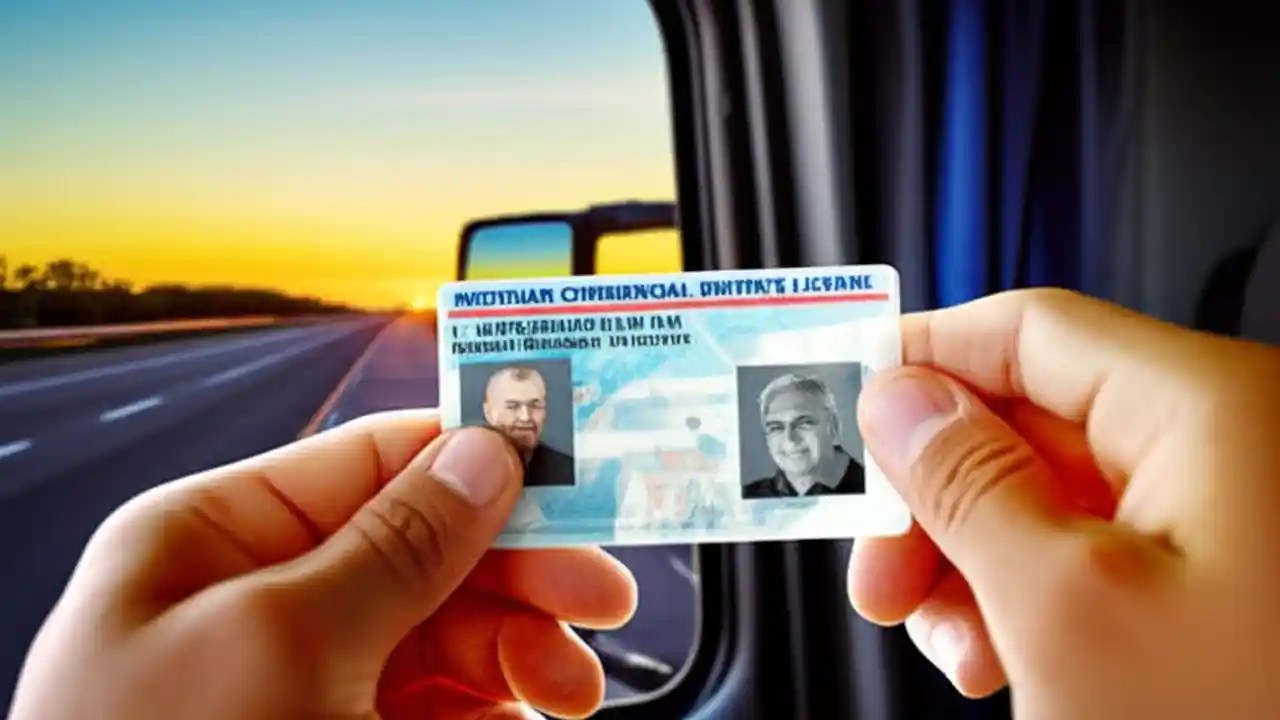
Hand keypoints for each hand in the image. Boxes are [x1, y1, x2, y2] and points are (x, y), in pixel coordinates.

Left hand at [10, 412, 636, 719]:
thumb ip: (394, 547)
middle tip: (601, 599)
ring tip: (569, 689)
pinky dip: (489, 712)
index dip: (480, 459)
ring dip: (518, 653)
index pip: (373, 461)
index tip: (577, 471)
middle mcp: (255, 602)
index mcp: (212, 540)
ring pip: (443, 637)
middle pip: (425, 553)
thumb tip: (481, 456)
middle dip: (518, 576)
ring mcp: (297, 684)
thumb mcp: (282, 646)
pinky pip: (434, 708)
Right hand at [849, 289, 1279, 717]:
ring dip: (969, 561)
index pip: (1030, 332)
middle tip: (876, 564)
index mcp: (1214, 412)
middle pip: (1030, 423)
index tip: (846, 396)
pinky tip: (997, 655)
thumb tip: (901, 402)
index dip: (923, 358)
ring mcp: (1233, 521)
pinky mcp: (1224, 585)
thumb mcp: (1059, 605)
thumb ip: (964, 482)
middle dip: (936, 498)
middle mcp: (1233, 449)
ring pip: (1050, 498)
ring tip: (942, 635)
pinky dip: (1025, 597)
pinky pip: (1094, 555)